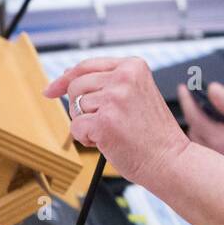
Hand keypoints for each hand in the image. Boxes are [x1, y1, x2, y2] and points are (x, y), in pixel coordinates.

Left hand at [42, 57, 188, 180]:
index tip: (52, 89)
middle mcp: (124, 78)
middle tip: (103, 121)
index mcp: (133, 66)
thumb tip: (65, 82)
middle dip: (81, 107)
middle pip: (76, 86)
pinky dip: (87, 139)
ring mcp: (114, 99)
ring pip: (75, 108)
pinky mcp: (104, 122)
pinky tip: (108, 141)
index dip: (66, 78)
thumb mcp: (136, 94)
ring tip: (113, 131)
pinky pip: (76, 128)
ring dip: (87, 124)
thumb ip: (108, 83)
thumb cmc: (153, 133)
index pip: (87, 65)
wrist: (170, 159)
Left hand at [177, 82, 223, 182]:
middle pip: (192, 130)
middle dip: (191, 112)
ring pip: (198, 144)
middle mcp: (215, 155)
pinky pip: (207, 154)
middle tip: (193, 98)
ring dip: (197, 127)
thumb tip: (212, 88)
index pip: (193, 116)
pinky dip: (206, 140)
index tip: (183, 86)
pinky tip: (218, 135)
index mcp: (220, 140)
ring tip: (204, 114)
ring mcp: (221, 165)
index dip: (186, 99)